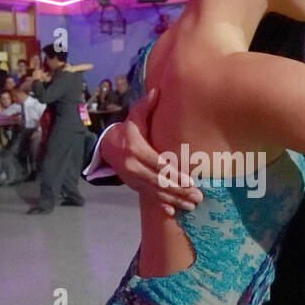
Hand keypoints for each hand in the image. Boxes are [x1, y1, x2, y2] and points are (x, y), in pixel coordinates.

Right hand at [100, 87, 201, 215]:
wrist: (106, 147)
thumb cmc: (127, 130)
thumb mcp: (134, 116)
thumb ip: (146, 106)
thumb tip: (157, 91)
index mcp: (135, 149)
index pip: (158, 164)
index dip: (175, 174)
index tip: (191, 181)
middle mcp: (132, 166)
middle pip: (159, 181)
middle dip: (179, 190)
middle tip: (198, 197)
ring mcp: (132, 179)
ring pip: (155, 192)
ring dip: (175, 200)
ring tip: (192, 205)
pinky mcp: (133, 186)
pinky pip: (148, 198)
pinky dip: (161, 205)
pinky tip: (173, 213)